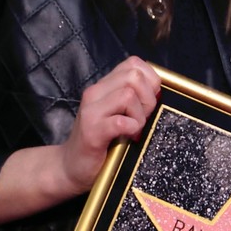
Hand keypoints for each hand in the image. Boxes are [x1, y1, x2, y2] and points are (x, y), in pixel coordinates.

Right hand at [58, 57, 160, 195]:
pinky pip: (122, 121)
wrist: (71, 166)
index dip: (150, 81)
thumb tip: (159, 93)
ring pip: (128, 95)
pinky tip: (128, 137)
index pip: (134, 64)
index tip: (147, 102)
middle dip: (148, 98)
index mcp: (104, 86)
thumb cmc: (101, 142)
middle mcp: (95, 93)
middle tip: (142, 118)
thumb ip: (133, 98)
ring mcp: (91, 111)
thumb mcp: (117, 113)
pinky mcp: (92, 131)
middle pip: (134, 77)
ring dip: (140, 116)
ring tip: (133, 129)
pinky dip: (132, 129)